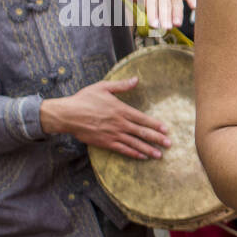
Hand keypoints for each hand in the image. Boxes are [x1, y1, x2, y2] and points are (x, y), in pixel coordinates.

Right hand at [41, 78, 170, 158]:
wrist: (67, 114)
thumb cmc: (84, 99)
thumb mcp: (103, 87)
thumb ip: (121, 86)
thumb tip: (136, 79)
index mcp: (120, 109)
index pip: (143, 119)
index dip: (156, 125)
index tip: (166, 130)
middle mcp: (119, 123)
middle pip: (142, 133)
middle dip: (157, 139)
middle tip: (169, 144)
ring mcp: (113, 134)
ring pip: (134, 143)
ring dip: (148, 149)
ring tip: (159, 155)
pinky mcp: (105, 142)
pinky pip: (122, 149)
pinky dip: (133, 153)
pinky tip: (142, 156)